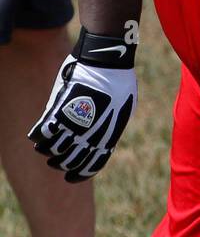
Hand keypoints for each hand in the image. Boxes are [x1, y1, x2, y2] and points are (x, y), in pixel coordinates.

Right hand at [28, 29, 136, 181]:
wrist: (106, 58)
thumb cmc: (119, 79)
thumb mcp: (123, 108)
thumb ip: (112, 126)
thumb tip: (103, 138)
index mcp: (108, 135)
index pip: (90, 166)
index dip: (78, 175)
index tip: (69, 177)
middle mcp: (89, 134)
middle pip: (68, 161)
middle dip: (60, 163)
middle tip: (56, 159)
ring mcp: (73, 123)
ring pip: (51, 150)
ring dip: (47, 150)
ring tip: (47, 145)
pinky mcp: (58, 110)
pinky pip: (42, 133)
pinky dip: (39, 136)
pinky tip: (39, 134)